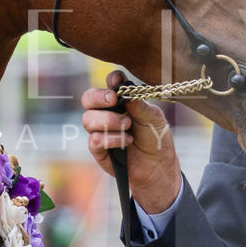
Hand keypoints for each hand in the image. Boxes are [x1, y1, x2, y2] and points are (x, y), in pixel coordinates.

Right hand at [80, 71, 181, 214]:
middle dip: (98, 97)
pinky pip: (94, 139)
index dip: (110, 80)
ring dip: (109, 120)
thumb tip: (127, 94)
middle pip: (88, 98)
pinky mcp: (98, 149)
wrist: (158, 166)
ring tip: (128, 126)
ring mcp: (99, 131)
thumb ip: (140, 105)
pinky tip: (126, 141)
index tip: (117, 81)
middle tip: (113, 100)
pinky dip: (111, 138)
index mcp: (120, 101)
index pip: (109, 84)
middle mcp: (106, 113)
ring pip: (88, 119)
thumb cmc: (155, 138)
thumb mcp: (154, 118)